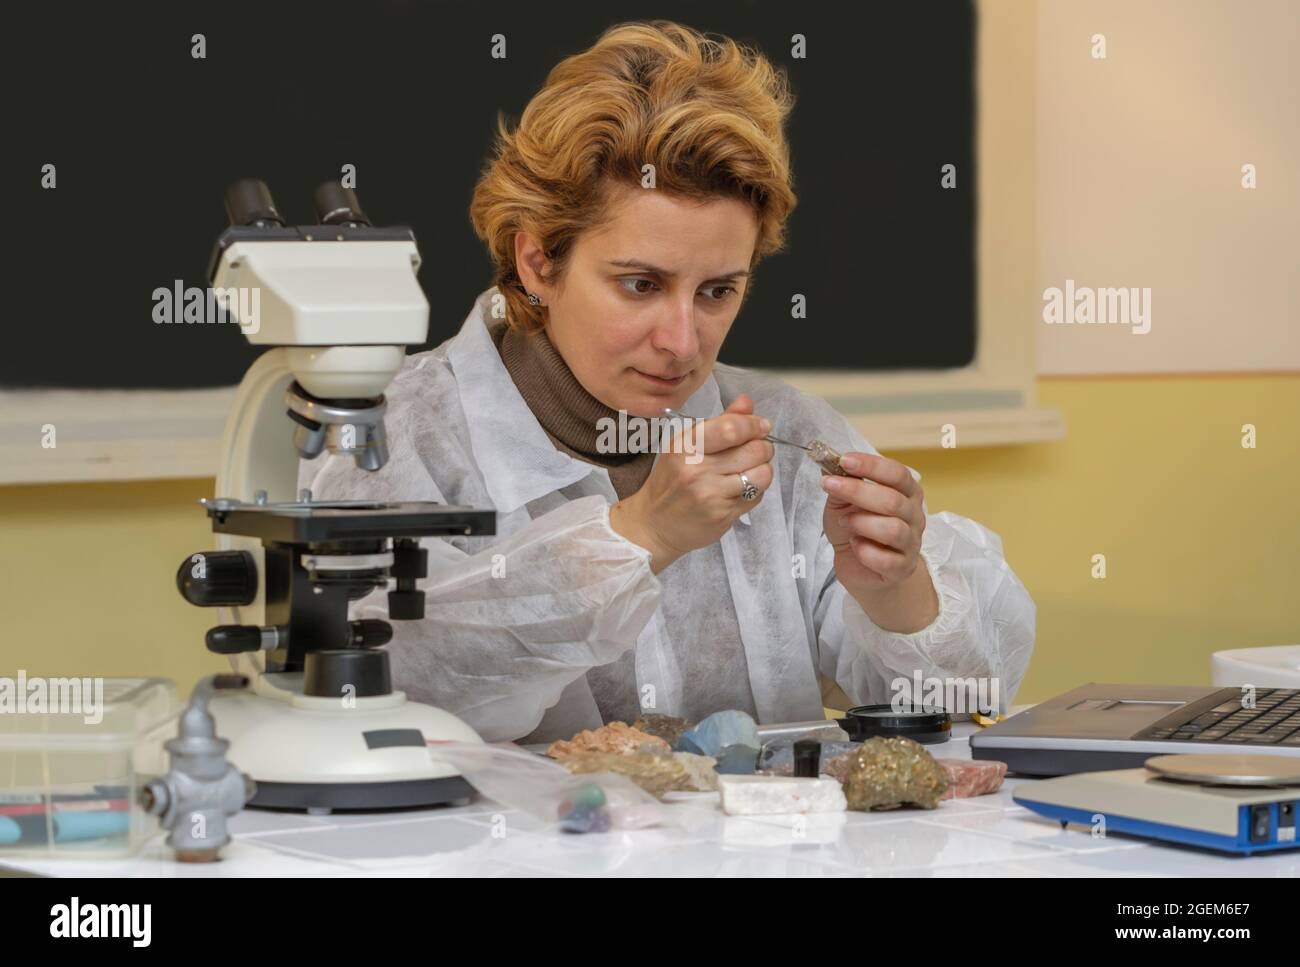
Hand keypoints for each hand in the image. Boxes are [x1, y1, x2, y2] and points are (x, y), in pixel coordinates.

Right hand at [609, 393, 773, 572]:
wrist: (654, 524)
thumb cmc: (671, 481)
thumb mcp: (686, 446)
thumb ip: (720, 423)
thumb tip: (747, 402)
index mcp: (685, 446)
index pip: (731, 428)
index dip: (754, 424)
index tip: (762, 425)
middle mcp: (696, 469)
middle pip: (753, 450)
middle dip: (764, 446)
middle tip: (758, 449)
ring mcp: (710, 494)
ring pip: (761, 474)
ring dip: (763, 469)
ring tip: (751, 470)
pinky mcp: (722, 515)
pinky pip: (756, 496)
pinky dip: (755, 490)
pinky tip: (740, 489)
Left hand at [821, 452, 927, 597]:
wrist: (860, 567)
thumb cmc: (856, 528)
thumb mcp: (844, 502)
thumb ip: (841, 484)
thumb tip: (828, 464)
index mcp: (906, 493)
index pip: (897, 473)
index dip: (871, 465)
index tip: (844, 461)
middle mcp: (914, 516)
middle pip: (893, 500)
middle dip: (858, 491)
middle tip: (830, 486)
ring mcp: (911, 544)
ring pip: (893, 529)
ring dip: (861, 523)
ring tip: (845, 522)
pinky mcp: (901, 569)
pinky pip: (885, 560)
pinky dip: (864, 551)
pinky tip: (855, 546)